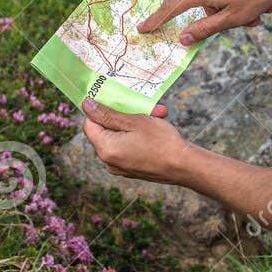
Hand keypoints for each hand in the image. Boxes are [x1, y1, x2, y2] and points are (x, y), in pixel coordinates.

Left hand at [80, 99, 195, 183]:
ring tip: (156, 115)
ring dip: (135, 124)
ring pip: (120, 137)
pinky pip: (128, 147)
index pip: (90, 124)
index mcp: (105, 149)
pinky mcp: (130, 170)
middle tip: (144, 106)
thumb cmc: (161, 141)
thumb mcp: (134, 121)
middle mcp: (108, 161)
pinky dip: (138, 137)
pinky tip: (155, 129)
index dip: (101, 110)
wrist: (185, 167)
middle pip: (106, 131)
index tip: (118, 101)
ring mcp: (119, 167)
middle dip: (124, 115)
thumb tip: (86, 105)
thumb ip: (108, 114)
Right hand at [136, 0, 271, 45]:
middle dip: (226, 17)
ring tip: (262, 9)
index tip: (142, 29)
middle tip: (252, 22)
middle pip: (206, 7)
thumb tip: (182, 38)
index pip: (173, 8)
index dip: (157, 20)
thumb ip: (205, 30)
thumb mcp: (233, 18)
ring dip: (237, 7)